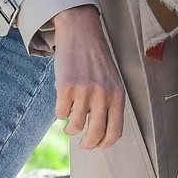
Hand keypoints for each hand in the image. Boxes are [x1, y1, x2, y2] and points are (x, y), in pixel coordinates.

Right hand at [51, 5, 125, 148]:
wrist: (81, 33)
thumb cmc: (96, 60)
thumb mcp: (111, 81)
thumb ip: (109, 104)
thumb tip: (101, 134)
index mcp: (117, 95)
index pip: (114, 131)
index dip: (104, 143)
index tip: (97, 145)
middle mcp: (103, 94)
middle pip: (95, 134)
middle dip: (87, 144)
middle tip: (82, 144)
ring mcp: (84, 91)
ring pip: (75, 126)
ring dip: (70, 128)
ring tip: (70, 121)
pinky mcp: (65, 87)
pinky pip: (61, 113)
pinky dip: (60, 112)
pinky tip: (64, 102)